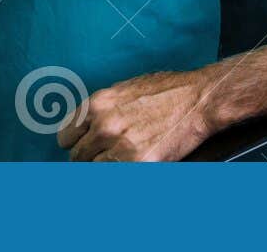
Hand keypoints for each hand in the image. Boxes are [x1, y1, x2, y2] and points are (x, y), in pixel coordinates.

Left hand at [58, 69, 216, 161]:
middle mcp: (105, 126)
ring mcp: (121, 148)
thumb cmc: (169, 90)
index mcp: (99, 104)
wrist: (200, 100)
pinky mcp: (139, 165)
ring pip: (95, 171)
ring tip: (123, 158)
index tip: (83, 145)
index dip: (76, 142)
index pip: (66, 136)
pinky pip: (117, 177)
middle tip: (107, 154)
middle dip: (90, 156)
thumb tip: (86, 128)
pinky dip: (122, 173)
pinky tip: (134, 164)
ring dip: (106, 167)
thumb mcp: (127, 89)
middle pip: (78, 157)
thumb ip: (103, 109)